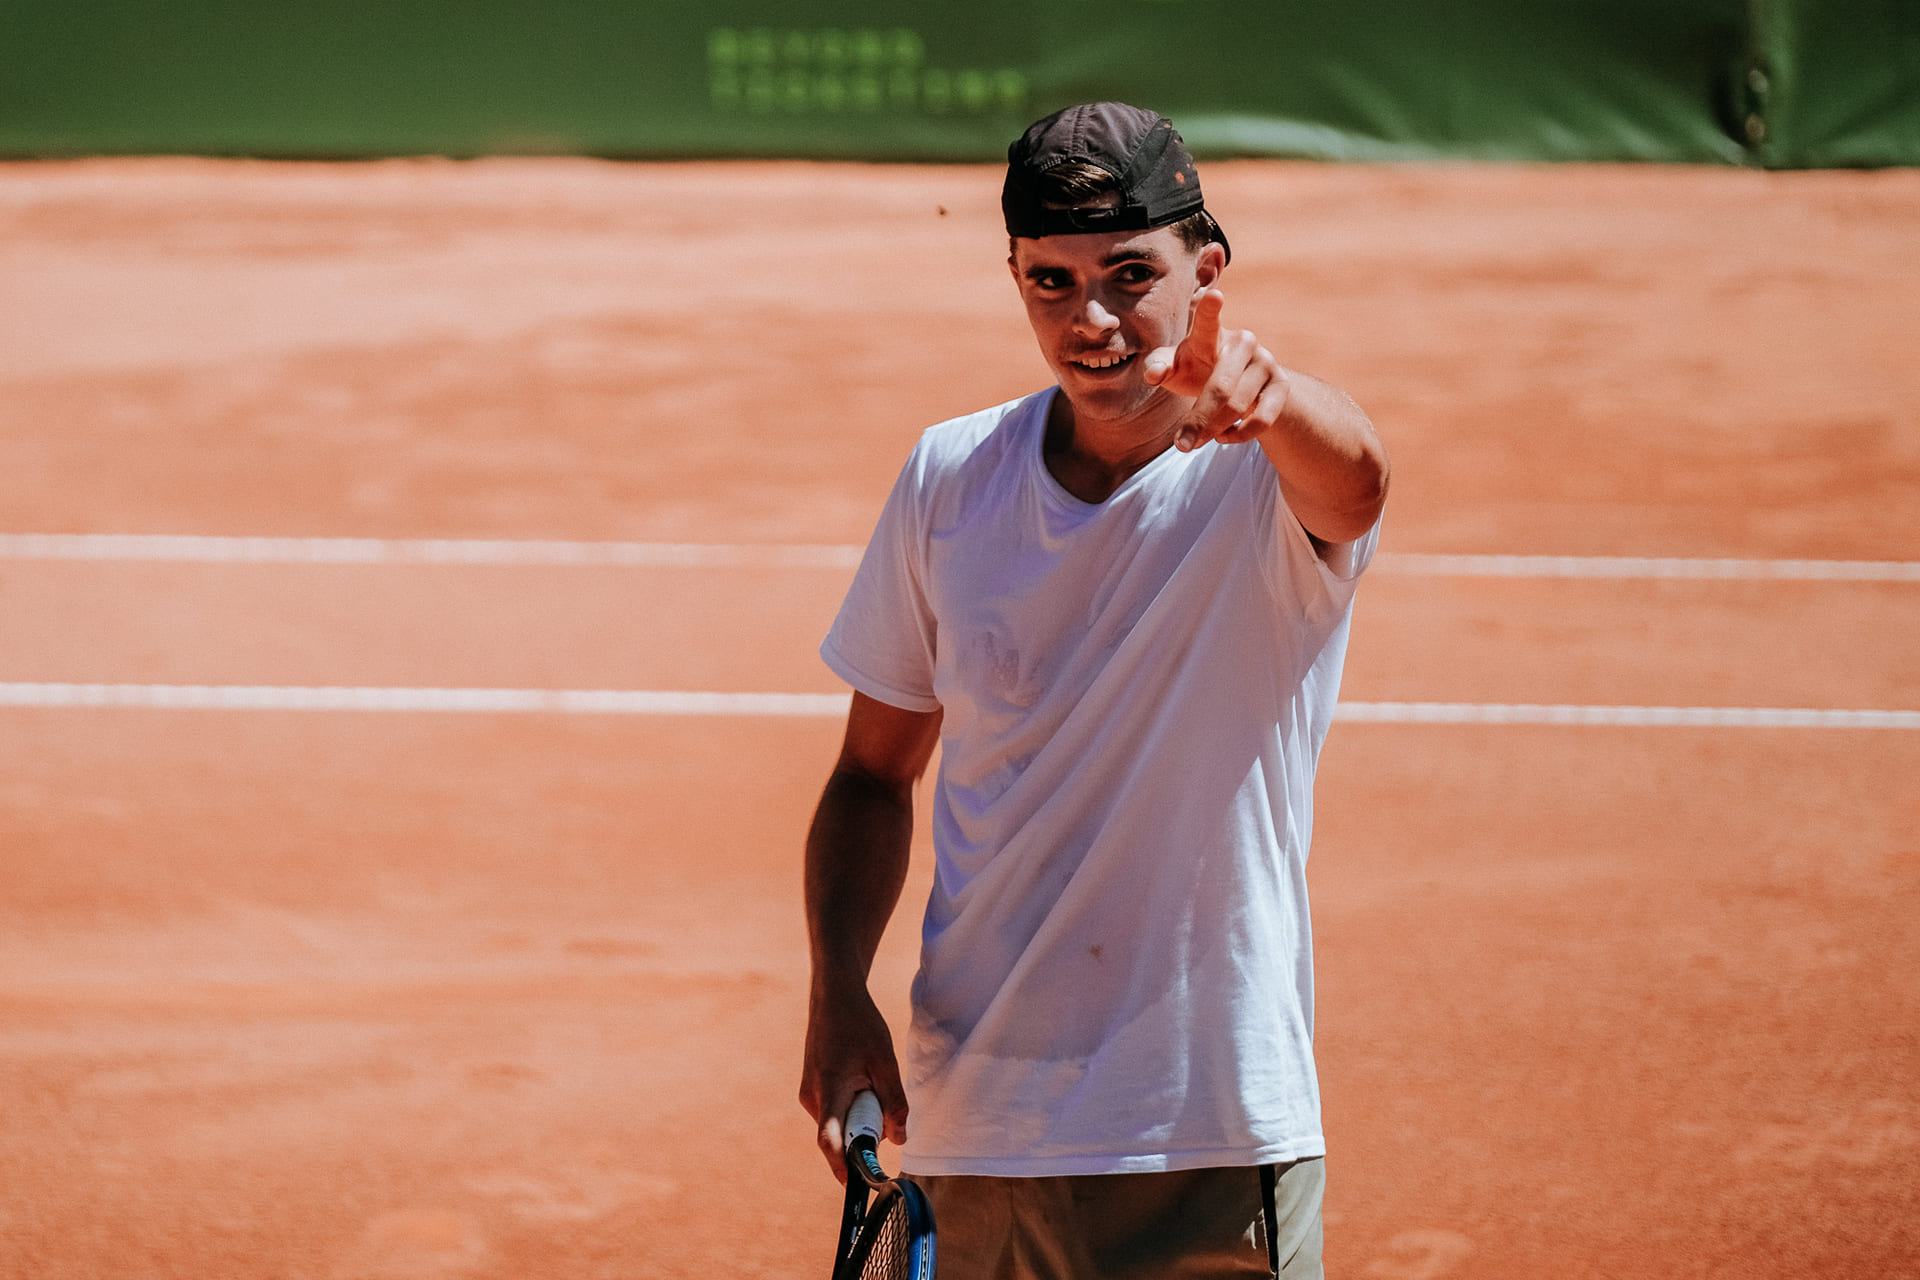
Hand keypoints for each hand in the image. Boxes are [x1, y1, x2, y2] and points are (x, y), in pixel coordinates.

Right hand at [797, 982, 908, 1182]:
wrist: (833, 996)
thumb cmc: (859, 1024)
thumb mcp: (885, 1062)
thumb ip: (894, 1103)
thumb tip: (899, 1139)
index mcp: (829, 1090)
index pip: (830, 1141)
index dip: (843, 1167)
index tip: (857, 1186)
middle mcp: (812, 1097)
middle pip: (841, 1134)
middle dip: (866, 1129)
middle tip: (881, 1097)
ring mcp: (809, 1094)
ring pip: (840, 1121)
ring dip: (861, 1112)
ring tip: (868, 1074)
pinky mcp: (812, 1089)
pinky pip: (836, 1110)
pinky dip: (853, 1103)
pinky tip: (859, 1074)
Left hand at [1142, 289, 1291, 451]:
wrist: (1241, 384)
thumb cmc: (1197, 370)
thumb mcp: (1175, 368)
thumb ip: (1160, 366)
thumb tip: (1153, 374)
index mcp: (1210, 334)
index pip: (1208, 321)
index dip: (1210, 309)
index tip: (1213, 296)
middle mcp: (1243, 342)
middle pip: (1221, 389)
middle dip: (1199, 421)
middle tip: (1181, 445)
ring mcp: (1266, 361)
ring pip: (1239, 407)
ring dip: (1214, 430)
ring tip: (1197, 440)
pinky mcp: (1282, 384)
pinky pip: (1263, 419)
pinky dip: (1239, 435)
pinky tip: (1224, 435)